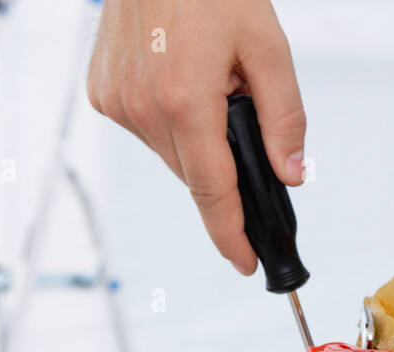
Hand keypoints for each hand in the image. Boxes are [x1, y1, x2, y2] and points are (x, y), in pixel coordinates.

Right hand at [87, 0, 305, 274]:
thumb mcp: (267, 47)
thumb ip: (284, 118)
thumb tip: (291, 174)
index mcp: (186, 100)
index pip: (212, 191)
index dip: (231, 234)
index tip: (247, 262)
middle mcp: (143, 107)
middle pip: (195, 174)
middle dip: (222, 163)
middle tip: (236, 106)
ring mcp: (117, 102)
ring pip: (171, 154)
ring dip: (195, 139)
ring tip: (205, 82)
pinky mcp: (102, 94)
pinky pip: (146, 130)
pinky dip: (169, 120)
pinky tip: (177, 79)